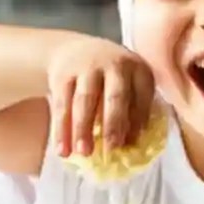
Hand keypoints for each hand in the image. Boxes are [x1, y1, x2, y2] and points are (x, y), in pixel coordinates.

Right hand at [46, 36, 155, 157]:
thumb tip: (130, 145)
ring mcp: (86, 67)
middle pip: (114, 97)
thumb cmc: (108, 79)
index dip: (139, 120)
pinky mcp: (63, 74)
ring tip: (83, 153)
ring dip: (83, 129)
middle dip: (113, 124)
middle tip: (111, 149)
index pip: (142, 96)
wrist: (74, 51)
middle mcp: (114, 64)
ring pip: (84, 101)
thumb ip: (132, 109)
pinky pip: (62, 105)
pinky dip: (61, 130)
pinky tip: (62, 149)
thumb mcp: (127, 85)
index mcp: (137, 68)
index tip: (133, 143)